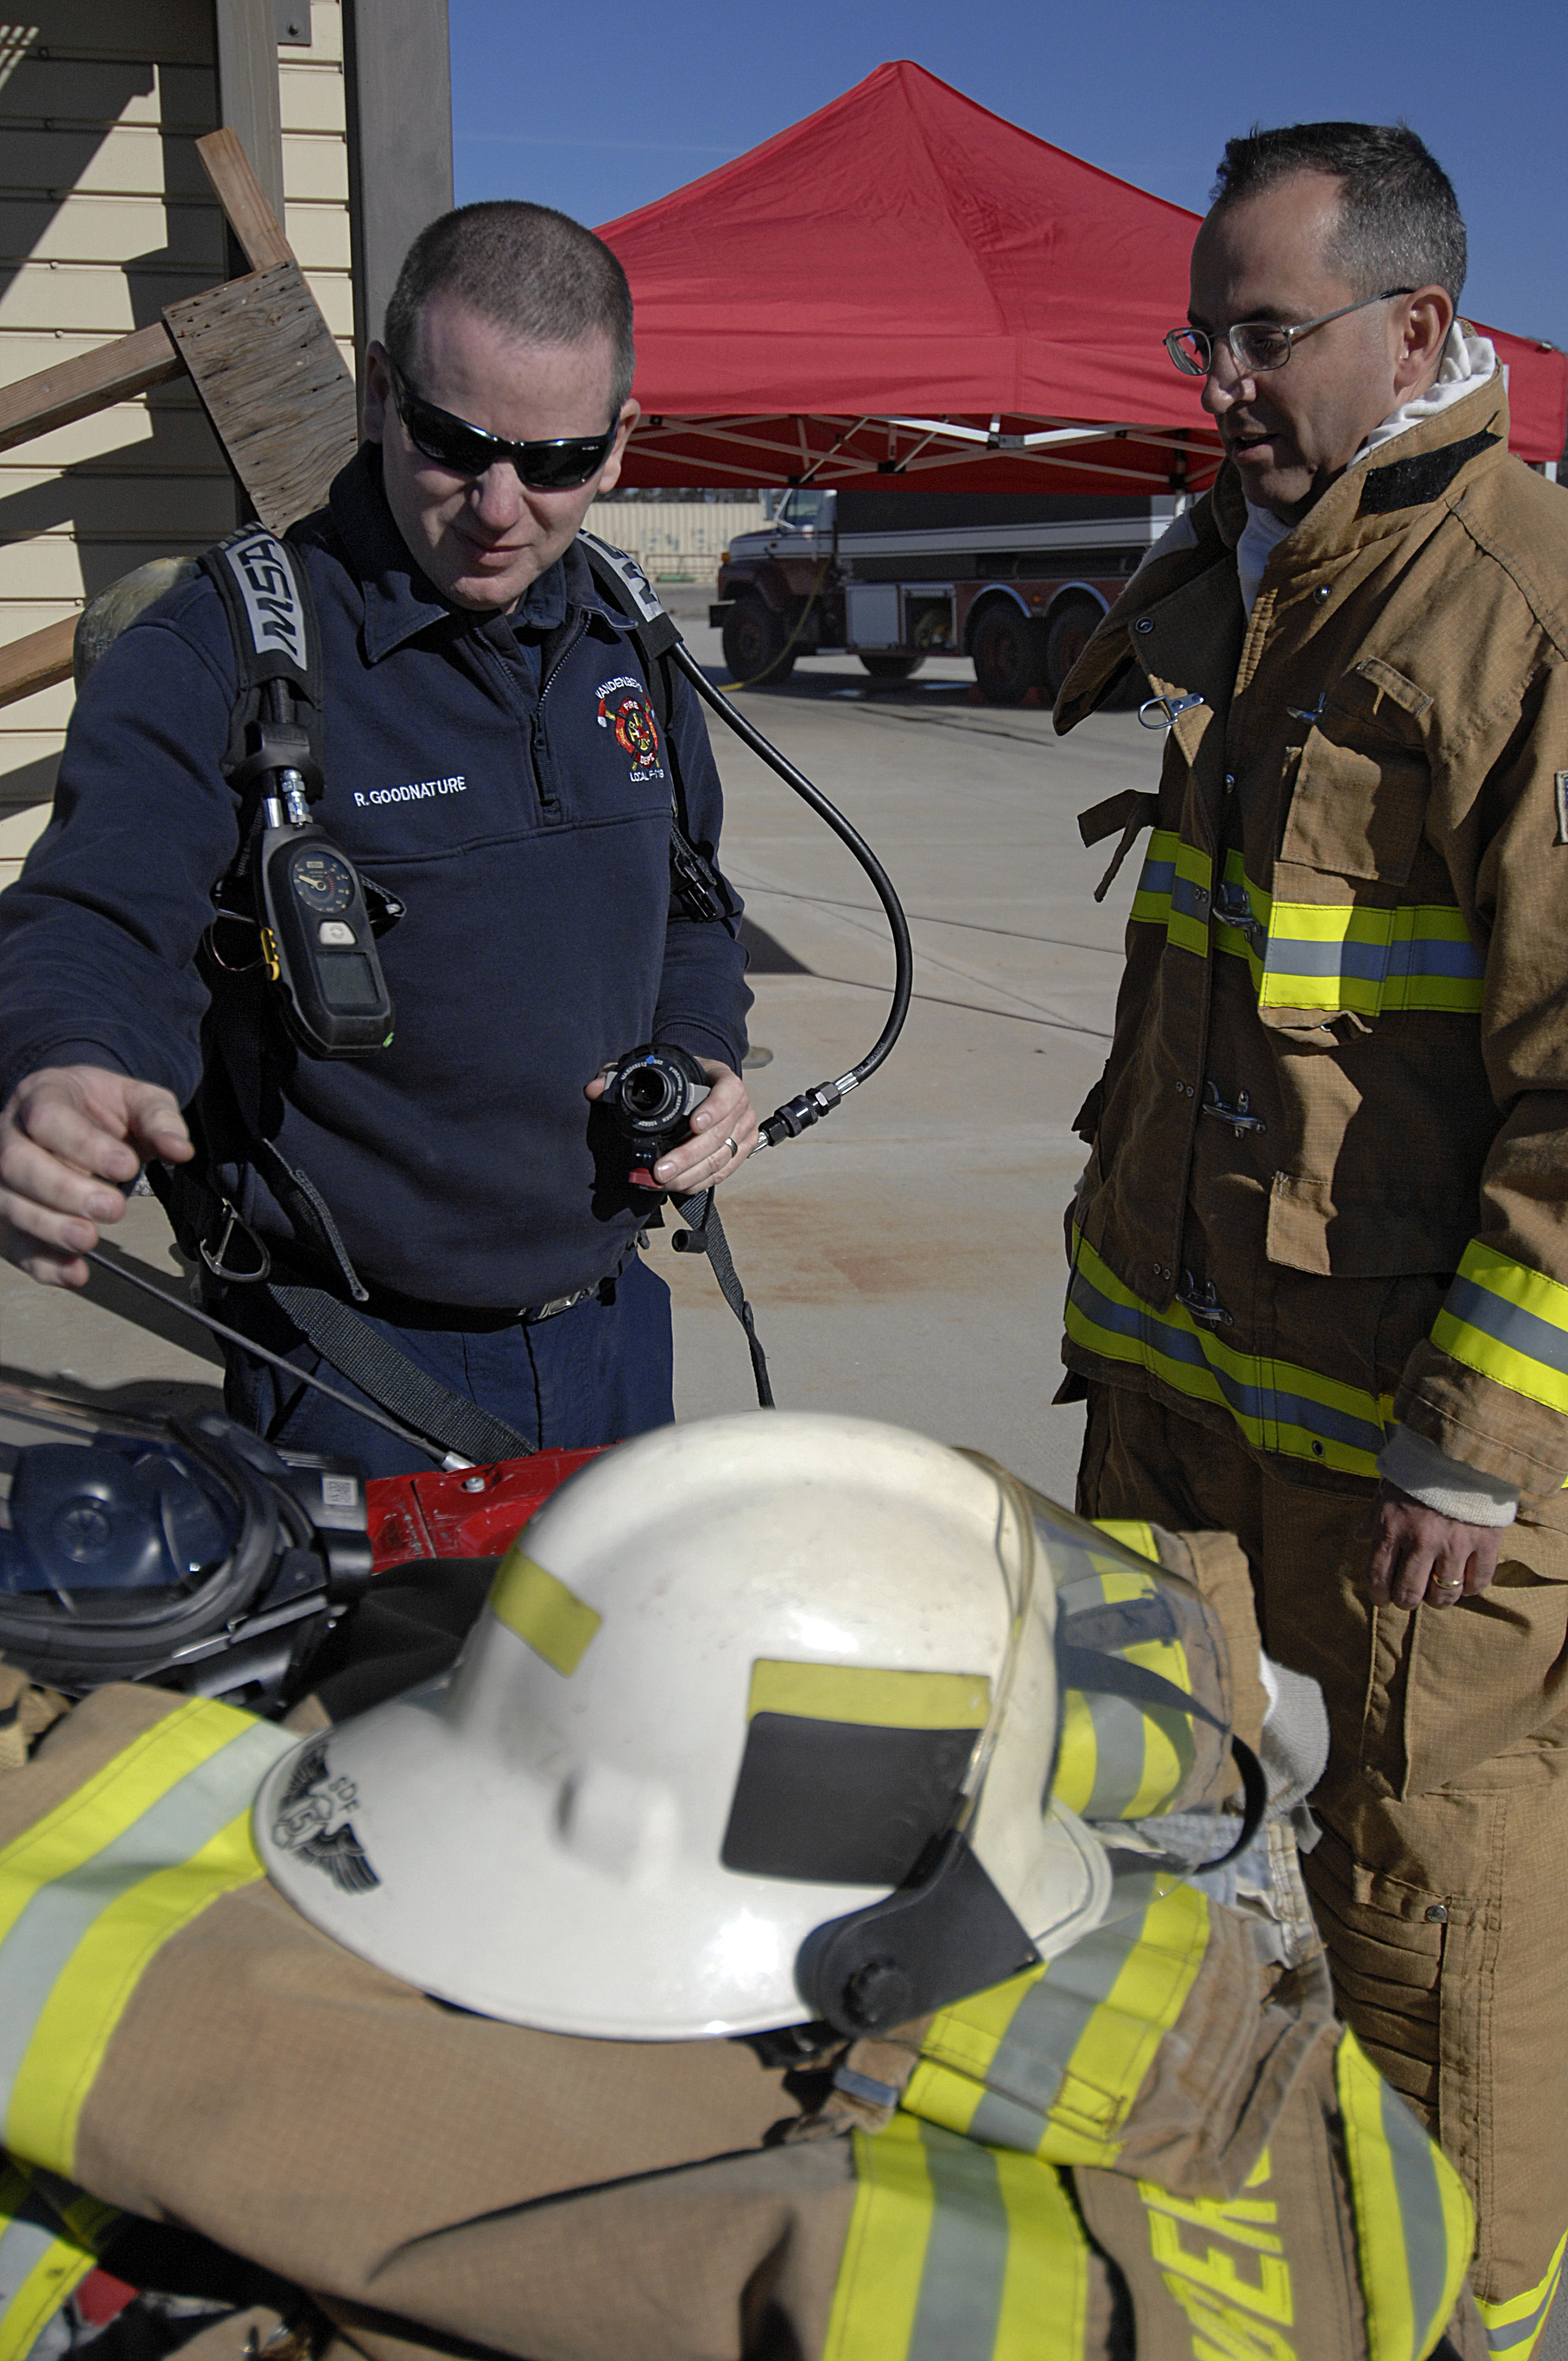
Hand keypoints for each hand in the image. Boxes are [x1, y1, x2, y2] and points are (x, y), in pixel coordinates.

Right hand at [0, 1065, 192, 1287]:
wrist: (77, 1113)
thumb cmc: (101, 1107)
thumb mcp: (138, 1099)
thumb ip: (159, 1119)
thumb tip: (179, 1149)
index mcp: (42, 1096)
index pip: (49, 1119)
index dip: (84, 1146)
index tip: (126, 1166)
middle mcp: (11, 1135)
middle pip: (18, 1164)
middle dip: (64, 1191)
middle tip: (112, 1207)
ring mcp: (4, 1178)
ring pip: (9, 1205)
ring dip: (49, 1228)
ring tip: (88, 1239)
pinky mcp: (9, 1215)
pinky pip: (13, 1243)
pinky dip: (43, 1263)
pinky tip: (75, 1272)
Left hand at [584, 1057, 757, 1194]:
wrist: (702, 1089)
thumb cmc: (681, 1080)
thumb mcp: (653, 1071)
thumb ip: (621, 1076)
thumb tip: (594, 1089)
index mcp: (723, 1080)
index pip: (729, 1092)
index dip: (715, 1109)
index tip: (694, 1124)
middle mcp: (739, 1106)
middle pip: (720, 1135)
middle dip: (688, 1156)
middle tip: (662, 1169)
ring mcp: (742, 1130)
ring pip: (721, 1158)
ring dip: (691, 1174)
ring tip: (663, 1181)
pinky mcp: (740, 1151)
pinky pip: (723, 1172)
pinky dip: (699, 1181)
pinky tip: (677, 1184)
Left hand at [1357, 1480, 1502, 1609]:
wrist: (1463, 1451)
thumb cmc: (1420, 1471)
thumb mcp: (1388, 1490)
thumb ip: (1374, 1517)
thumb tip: (1358, 1537)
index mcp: (1391, 1528)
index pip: (1378, 1577)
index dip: (1379, 1595)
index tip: (1382, 1599)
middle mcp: (1421, 1541)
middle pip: (1409, 1594)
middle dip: (1406, 1601)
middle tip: (1409, 1597)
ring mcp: (1455, 1544)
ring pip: (1444, 1595)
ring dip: (1438, 1599)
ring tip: (1437, 1592)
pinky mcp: (1484, 1543)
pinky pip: (1477, 1583)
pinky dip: (1470, 1588)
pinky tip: (1464, 1581)